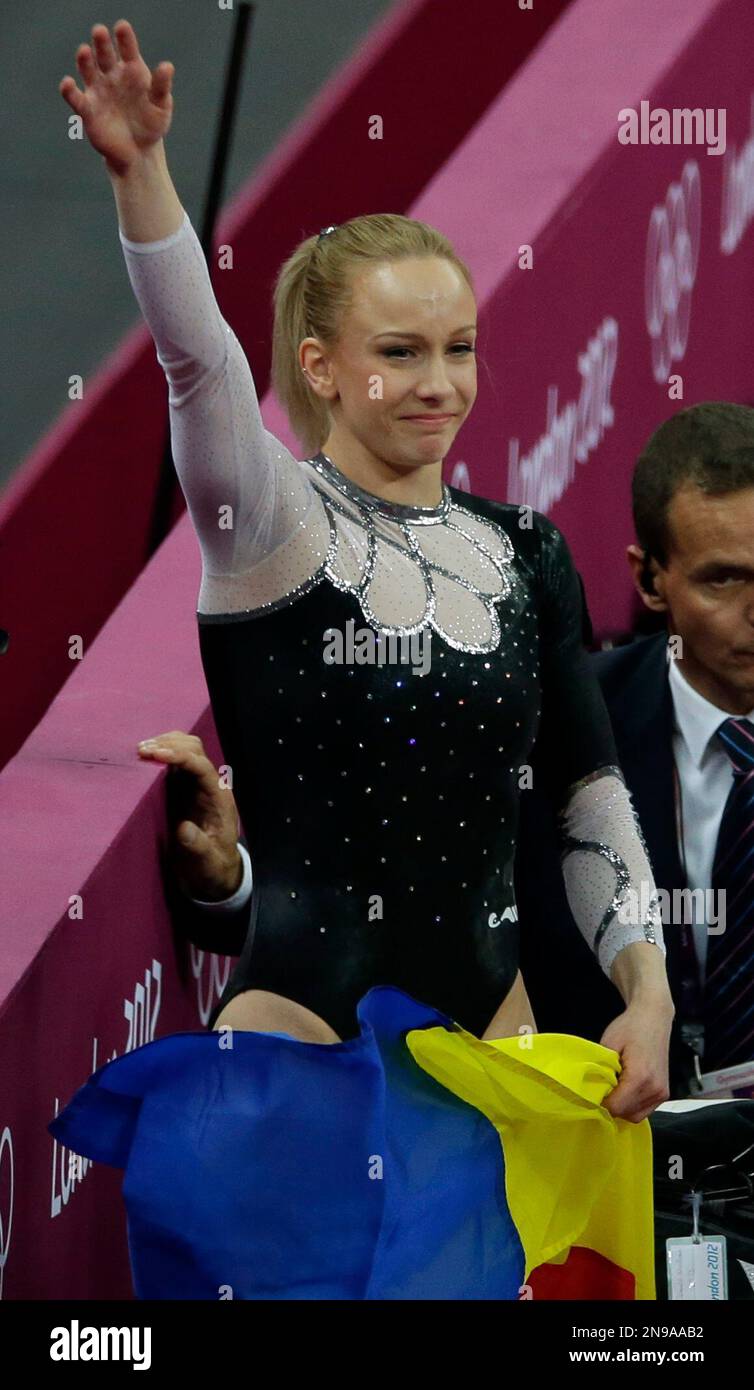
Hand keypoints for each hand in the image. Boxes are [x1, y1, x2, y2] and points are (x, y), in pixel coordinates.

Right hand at [60, 20, 173, 175]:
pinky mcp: (88, 109)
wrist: (138, 152)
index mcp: (132, 70)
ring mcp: (98, 90)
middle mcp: (112, 75)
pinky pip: (76, 98)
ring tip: (84, 51)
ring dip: (84, 60)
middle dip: (101, 43)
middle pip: (104, 54)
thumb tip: (167, 66)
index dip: (124, 38)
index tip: (121, 27)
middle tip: (99, 31)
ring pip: (88, 70)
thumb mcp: (161, 107)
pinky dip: (69, 91)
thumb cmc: (151, 125)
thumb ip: (161, 87)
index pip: (127, 49)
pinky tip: (68, 84)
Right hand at [137, 731, 243, 901]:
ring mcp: (196, 784)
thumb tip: (183, 828)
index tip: (155, 754)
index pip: (202, 767)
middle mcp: (209, 785)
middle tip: (141, 750)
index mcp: (219, 799)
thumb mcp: (208, 864)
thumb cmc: (213, 867)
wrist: (214, 870)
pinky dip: (161, 753)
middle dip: (169, 743)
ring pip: (186, 748)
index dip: (180, 756)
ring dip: (165, 743)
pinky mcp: (183, 788)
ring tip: (140, 750)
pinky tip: (144, 758)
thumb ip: (199, 849)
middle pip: (195, 748)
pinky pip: (175, 761)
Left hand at [599, 998, 672, 1122]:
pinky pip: (645, 1110)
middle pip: (626, 1114)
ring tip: (615, 1087)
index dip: (601, 1102)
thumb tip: (591, 1091)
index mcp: (640, 1077)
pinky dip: (633, 1105)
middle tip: (603, 1088)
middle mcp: (654, 1089)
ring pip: (636, 1115)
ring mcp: (662, 1092)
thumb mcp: (608, 1044)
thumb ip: (601, 1070)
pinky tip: (626, 1089)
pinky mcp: (664, 1092)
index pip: (615, 1107)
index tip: (593, 1091)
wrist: (653, 1018)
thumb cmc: (630, 1028)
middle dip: (611, 1106)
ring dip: (622, 1107)